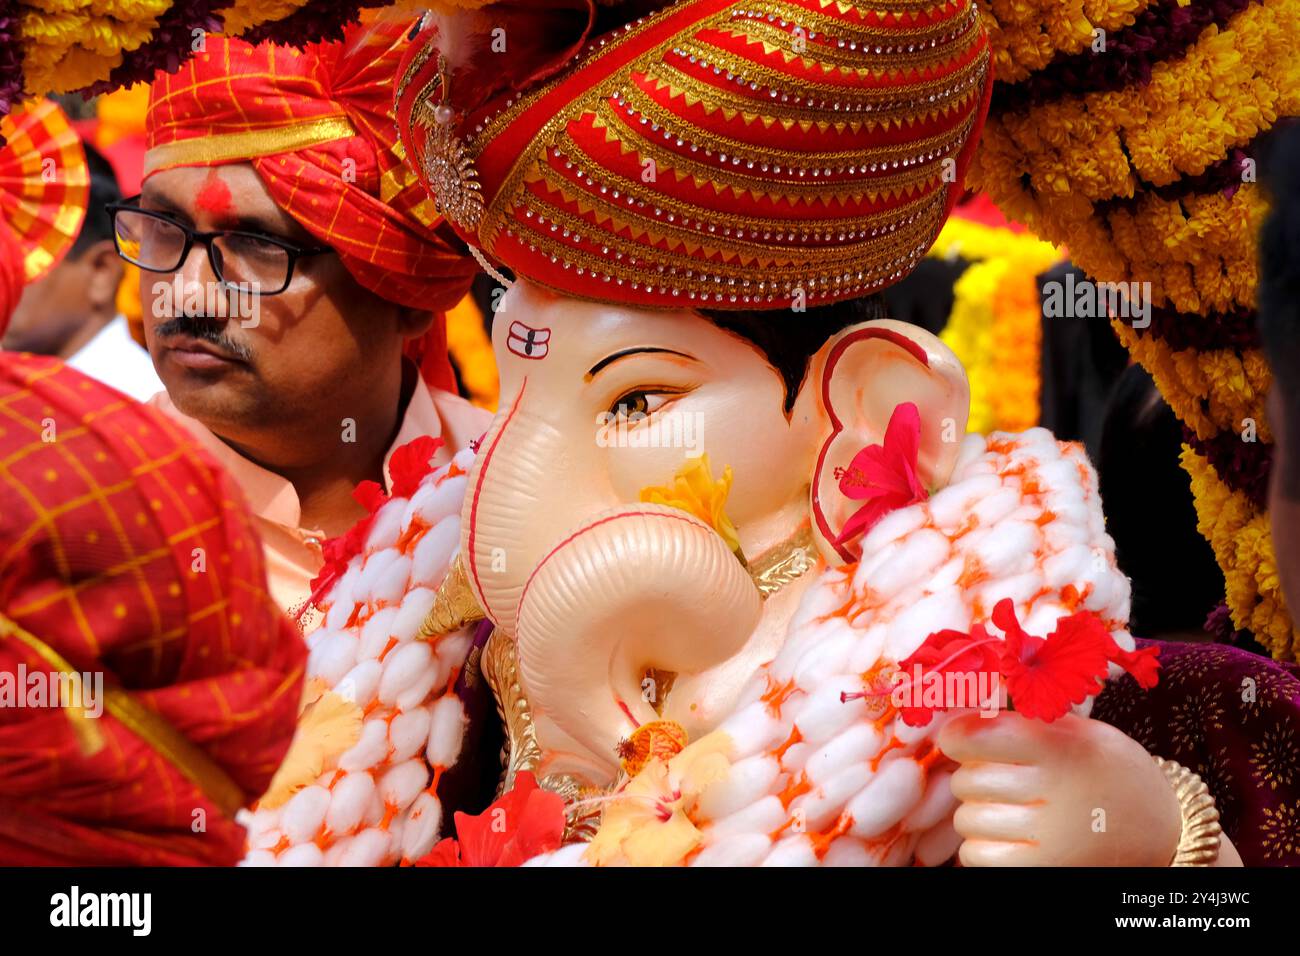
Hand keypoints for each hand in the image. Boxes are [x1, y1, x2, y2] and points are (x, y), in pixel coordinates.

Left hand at [937, 710, 1182, 865]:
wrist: (1160, 826)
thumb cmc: (1104, 768)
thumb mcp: (1075, 730)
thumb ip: (1020, 719)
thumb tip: (957, 709)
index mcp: (1060, 748)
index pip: (979, 737)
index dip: (958, 735)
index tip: (960, 738)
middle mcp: (1054, 793)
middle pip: (967, 781)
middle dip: (971, 775)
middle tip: (998, 774)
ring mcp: (1050, 837)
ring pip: (966, 819)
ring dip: (976, 812)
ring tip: (1008, 806)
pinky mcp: (1043, 869)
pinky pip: (975, 856)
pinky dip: (981, 846)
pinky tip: (1007, 834)